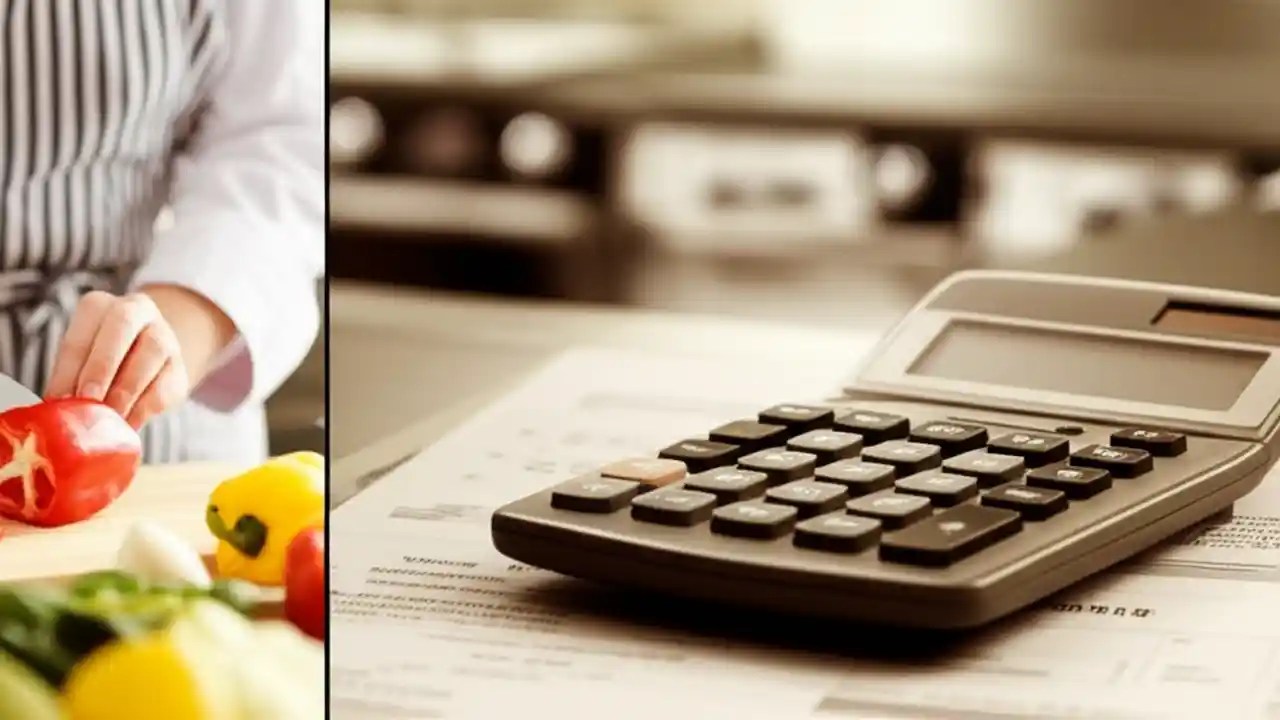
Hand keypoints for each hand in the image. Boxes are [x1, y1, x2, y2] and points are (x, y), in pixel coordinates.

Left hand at [45, 286, 234, 428]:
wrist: (146, 361)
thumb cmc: (101, 361)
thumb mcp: (80, 361)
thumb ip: (68, 379)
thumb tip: (56, 410)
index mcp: (100, 306)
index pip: (82, 333)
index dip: (70, 368)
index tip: (61, 399)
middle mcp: (136, 310)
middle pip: (121, 327)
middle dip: (102, 366)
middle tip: (89, 400)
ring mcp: (165, 335)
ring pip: (152, 352)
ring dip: (126, 389)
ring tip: (108, 418)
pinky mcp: (180, 366)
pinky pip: (167, 384)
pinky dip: (145, 407)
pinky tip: (128, 423)